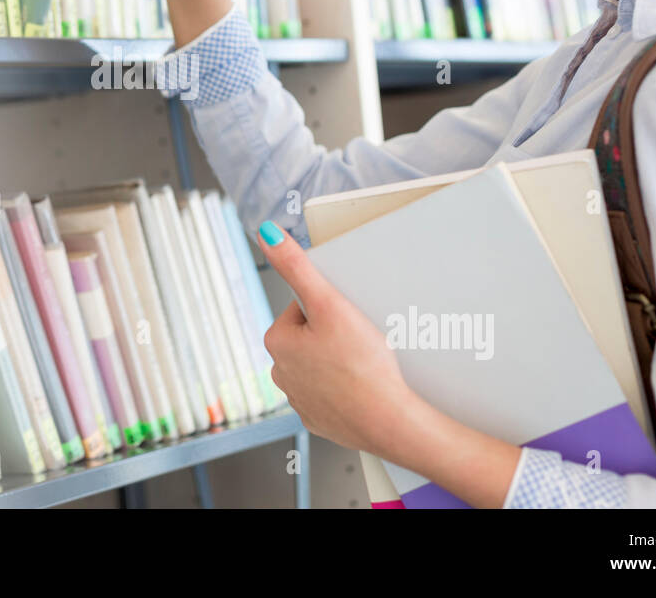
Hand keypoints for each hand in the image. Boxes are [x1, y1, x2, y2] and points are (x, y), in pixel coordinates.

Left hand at [257, 221, 522, 506]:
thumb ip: (296, 266)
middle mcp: (280, 373)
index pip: (302, 307)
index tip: (346, 320)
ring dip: (339, 360)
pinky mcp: (319, 420)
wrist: (388, 421)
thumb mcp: (329, 303)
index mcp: (276, 342)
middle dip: (332, 334)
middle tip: (358, 341)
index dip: (329, 307)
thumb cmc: (361, 365)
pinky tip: (362, 386)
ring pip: (321, 364)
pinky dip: (346, 388)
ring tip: (362, 364)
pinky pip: (332, 393)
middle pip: (311, 336)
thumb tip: (267, 234)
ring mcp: (299, 400)